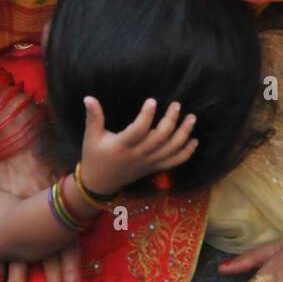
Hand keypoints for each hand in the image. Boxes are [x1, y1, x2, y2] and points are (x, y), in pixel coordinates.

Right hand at [0, 146, 80, 281]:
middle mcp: (37, 216)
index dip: (72, 269)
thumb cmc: (42, 151)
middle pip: (46, 257)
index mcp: (57, 208)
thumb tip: (96, 206)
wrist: (10, 135)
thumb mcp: (61, 170)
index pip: (68, 245)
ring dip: (17, 280)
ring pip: (17, 253)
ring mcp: (13, 215)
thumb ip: (72, 194)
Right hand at [79, 96, 197, 194]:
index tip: (152, 101)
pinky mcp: (154, 168)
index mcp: (123, 146)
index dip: (146, 116)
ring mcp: (148, 163)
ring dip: (183, 134)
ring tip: (191, 118)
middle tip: (176, 105)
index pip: (138, 131)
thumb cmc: (95, 156)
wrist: (100, 183)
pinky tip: (194, 141)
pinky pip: (173, 162)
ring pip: (171, 150)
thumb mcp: (91, 137)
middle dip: (171, 121)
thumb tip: (88, 97)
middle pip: (160, 139)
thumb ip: (93, 117)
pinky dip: (186, 153)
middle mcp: (138, 155)